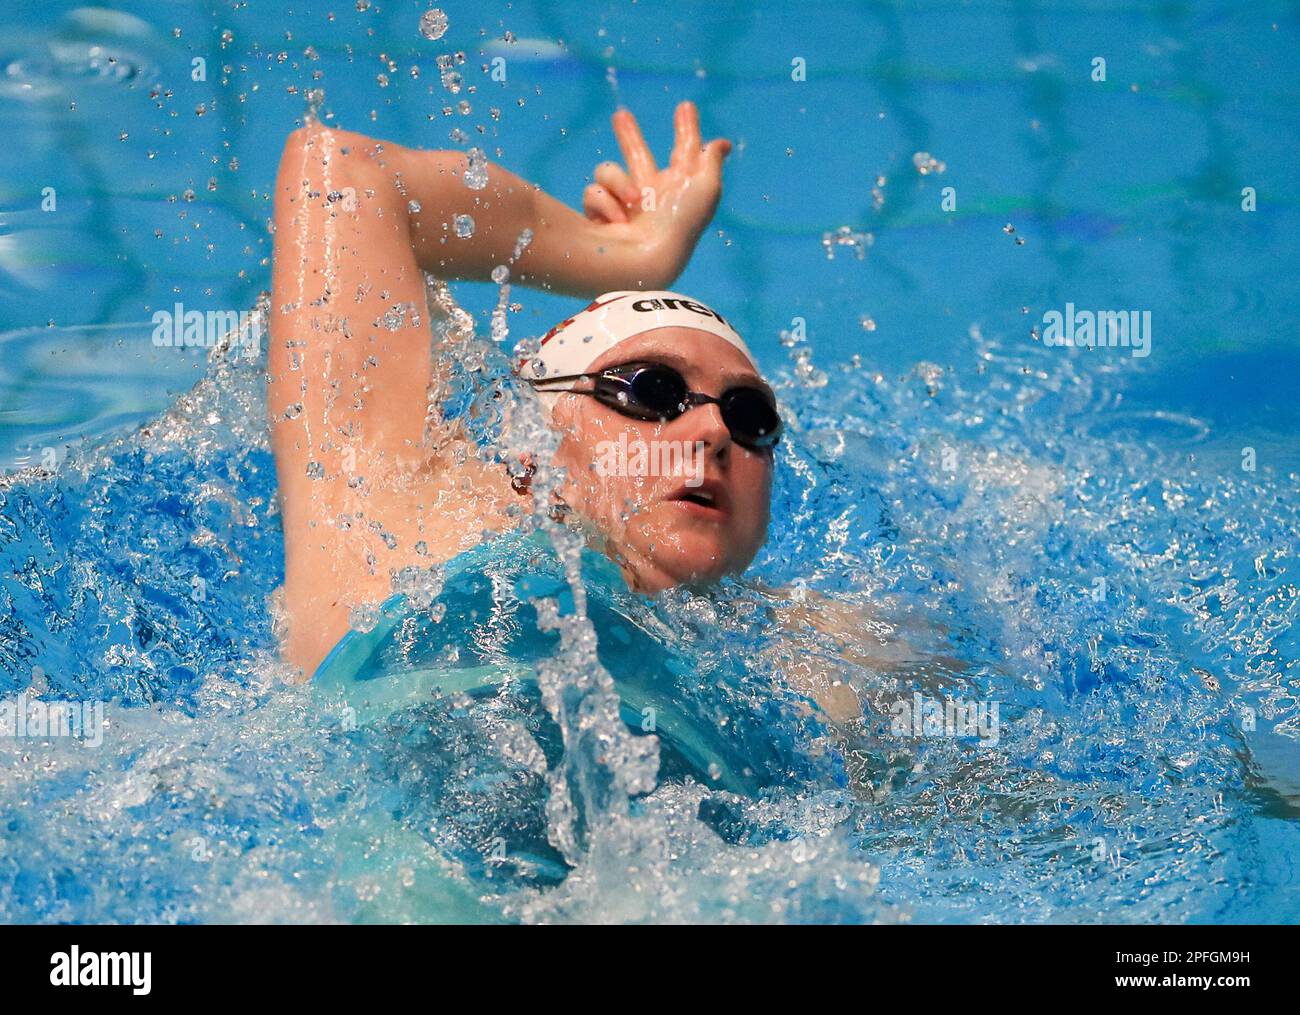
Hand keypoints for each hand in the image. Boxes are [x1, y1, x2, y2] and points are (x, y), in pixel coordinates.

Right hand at [582, 101, 731, 285]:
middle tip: (620, 115)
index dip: (687, 128)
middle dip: (628, 135)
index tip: (686, 106)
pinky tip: (618, 222)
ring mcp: (625, 206)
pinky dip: (605, 203)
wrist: (643, 261)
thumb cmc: (680, 224)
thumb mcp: (704, 189)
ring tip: (632, 203)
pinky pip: (594, 192)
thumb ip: (711, 161)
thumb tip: (722, 143)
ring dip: (617, 181)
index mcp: (680, 185)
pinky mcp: (600, 216)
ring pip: (608, 171)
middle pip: (638, 154)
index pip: (685, 149)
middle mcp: (653, 194)